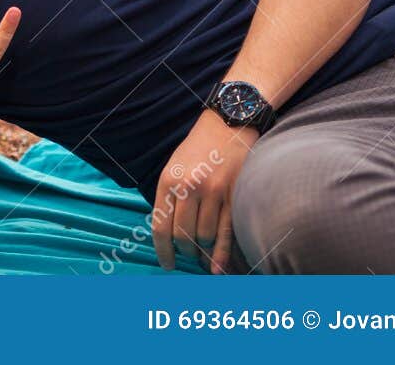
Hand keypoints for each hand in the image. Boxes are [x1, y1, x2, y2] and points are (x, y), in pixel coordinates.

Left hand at [151, 110, 257, 273]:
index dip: (163, 251)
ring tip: (204, 258)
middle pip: (182, 235)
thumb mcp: (174, 168)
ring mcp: (213, 192)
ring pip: (204, 237)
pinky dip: (221, 254)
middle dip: (184, 252)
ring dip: (203, 253)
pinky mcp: (234, 195)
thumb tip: (170, 235)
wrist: (227, 125)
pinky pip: (226, 232)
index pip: (161, 226)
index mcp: (168, 181)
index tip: (167, 264)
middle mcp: (189, 187)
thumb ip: (170, 197)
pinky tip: (217, 268)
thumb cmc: (198, 149)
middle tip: (188, 258)